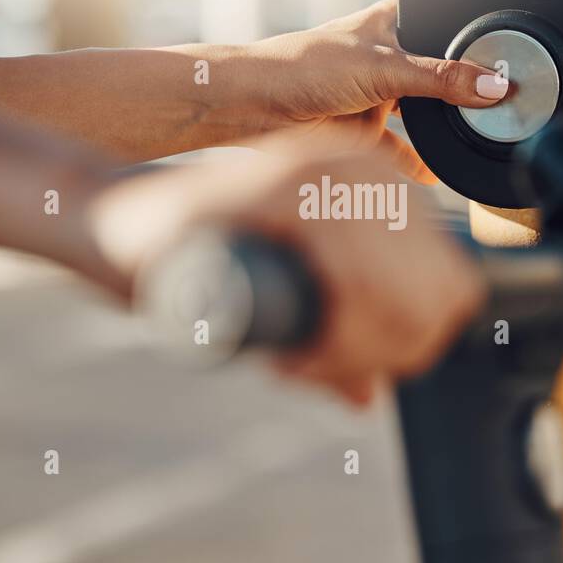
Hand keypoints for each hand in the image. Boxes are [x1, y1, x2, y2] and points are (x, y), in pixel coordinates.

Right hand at [84, 134, 484, 404]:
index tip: (359, 369)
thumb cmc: (192, 256)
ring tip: (294, 366)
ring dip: (354, 353)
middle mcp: (364, 168)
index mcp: (376, 185)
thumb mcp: (279, 298)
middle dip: (387, 354)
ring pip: (396, 296)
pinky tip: (288, 360)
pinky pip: (350, 282)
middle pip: (437, 294)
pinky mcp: (287, 189)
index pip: (452, 284)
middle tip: (320, 371)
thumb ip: (327, 335)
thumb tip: (368, 394)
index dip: (415, 344)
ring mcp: (329, 172)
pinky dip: (329, 341)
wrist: (110, 219)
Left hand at [241, 0, 508, 182]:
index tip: (508, 35)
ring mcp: (378, 94)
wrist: (255, 107)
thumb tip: (492, 86)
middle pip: (439, 66)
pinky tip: (441, 172)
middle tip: (505, 93)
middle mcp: (389, 55)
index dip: (471, 19)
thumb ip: (440, 79)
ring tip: (482, 131)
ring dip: (444, 123)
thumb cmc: (304, 66)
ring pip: (422, 111)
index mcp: (393, 20)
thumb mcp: (384, 67)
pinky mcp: (366, 132)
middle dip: (464, 81)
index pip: (441, 10)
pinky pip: (401, 151)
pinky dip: (418, 163)